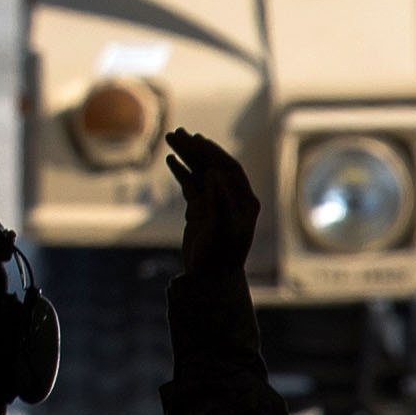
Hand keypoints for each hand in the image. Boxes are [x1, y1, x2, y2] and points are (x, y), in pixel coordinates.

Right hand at [163, 131, 260, 267]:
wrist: (210, 281)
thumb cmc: (220, 257)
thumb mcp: (222, 229)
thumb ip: (219, 199)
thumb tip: (214, 171)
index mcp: (244, 201)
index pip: (229, 168)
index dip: (212, 152)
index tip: (195, 140)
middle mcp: (232, 198)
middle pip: (213, 166)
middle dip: (195, 149)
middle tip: (176, 133)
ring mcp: (215, 203)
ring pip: (200, 172)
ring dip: (187, 155)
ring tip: (170, 138)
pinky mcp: (200, 210)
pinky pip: (191, 184)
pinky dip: (181, 171)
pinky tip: (170, 160)